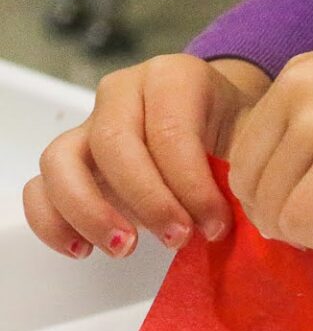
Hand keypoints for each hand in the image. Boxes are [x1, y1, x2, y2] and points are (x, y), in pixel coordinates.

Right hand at [24, 54, 269, 259]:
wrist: (217, 126)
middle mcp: (125, 93)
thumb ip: (249, 174)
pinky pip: (40, 187)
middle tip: (179, 240)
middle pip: (114, 144)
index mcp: (175, 79)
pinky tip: (83, 250)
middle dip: (148, 201)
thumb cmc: (235, 139)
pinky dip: (52, 221)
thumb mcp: (253, 145)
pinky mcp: (73, 160)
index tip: (215, 227)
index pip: (170, 130)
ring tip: (125, 248)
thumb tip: (253, 223)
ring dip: (91, 211)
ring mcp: (91, 126)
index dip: (192, 187)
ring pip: (61, 161)